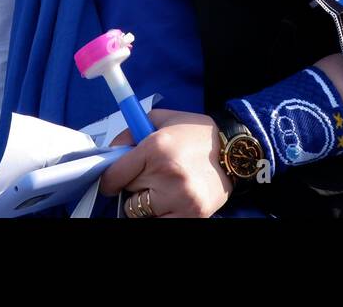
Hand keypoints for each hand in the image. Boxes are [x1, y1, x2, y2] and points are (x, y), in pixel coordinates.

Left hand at [99, 109, 232, 217]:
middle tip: (150, 176)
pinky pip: (159, 222)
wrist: (234, 151)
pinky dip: (161, 214)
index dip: (110, 179)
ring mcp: (180, 198)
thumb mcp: (160, 119)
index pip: (114, 176)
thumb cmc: (194, 134)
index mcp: (156, 147)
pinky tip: (171, 201)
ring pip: (140, 212)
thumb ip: (130, 132)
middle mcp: (167, 174)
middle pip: (128, 194)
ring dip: (146, 202)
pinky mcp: (192, 216)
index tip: (113, 181)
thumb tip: (109, 152)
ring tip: (163, 189)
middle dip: (135, 185)